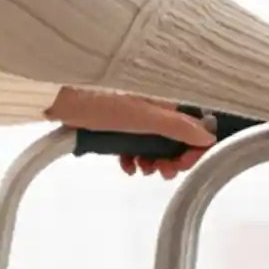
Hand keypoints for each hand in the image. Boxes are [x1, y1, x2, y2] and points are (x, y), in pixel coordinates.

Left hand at [44, 87, 214, 178]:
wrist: (59, 96)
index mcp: (166, 101)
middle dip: (172, 159)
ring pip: (154, 144)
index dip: (193, 149)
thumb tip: (209, 138)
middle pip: (175, 138)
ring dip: (152, 161)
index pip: (193, 126)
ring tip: (141, 169)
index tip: (182, 165)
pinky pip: (133, 144)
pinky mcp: (117, 124)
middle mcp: (155, 106)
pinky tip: (126, 166)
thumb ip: (178, 128)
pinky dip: (133, 157)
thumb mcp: (145, 117)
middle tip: (161, 172)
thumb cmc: (102, 100)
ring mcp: (135, 115)